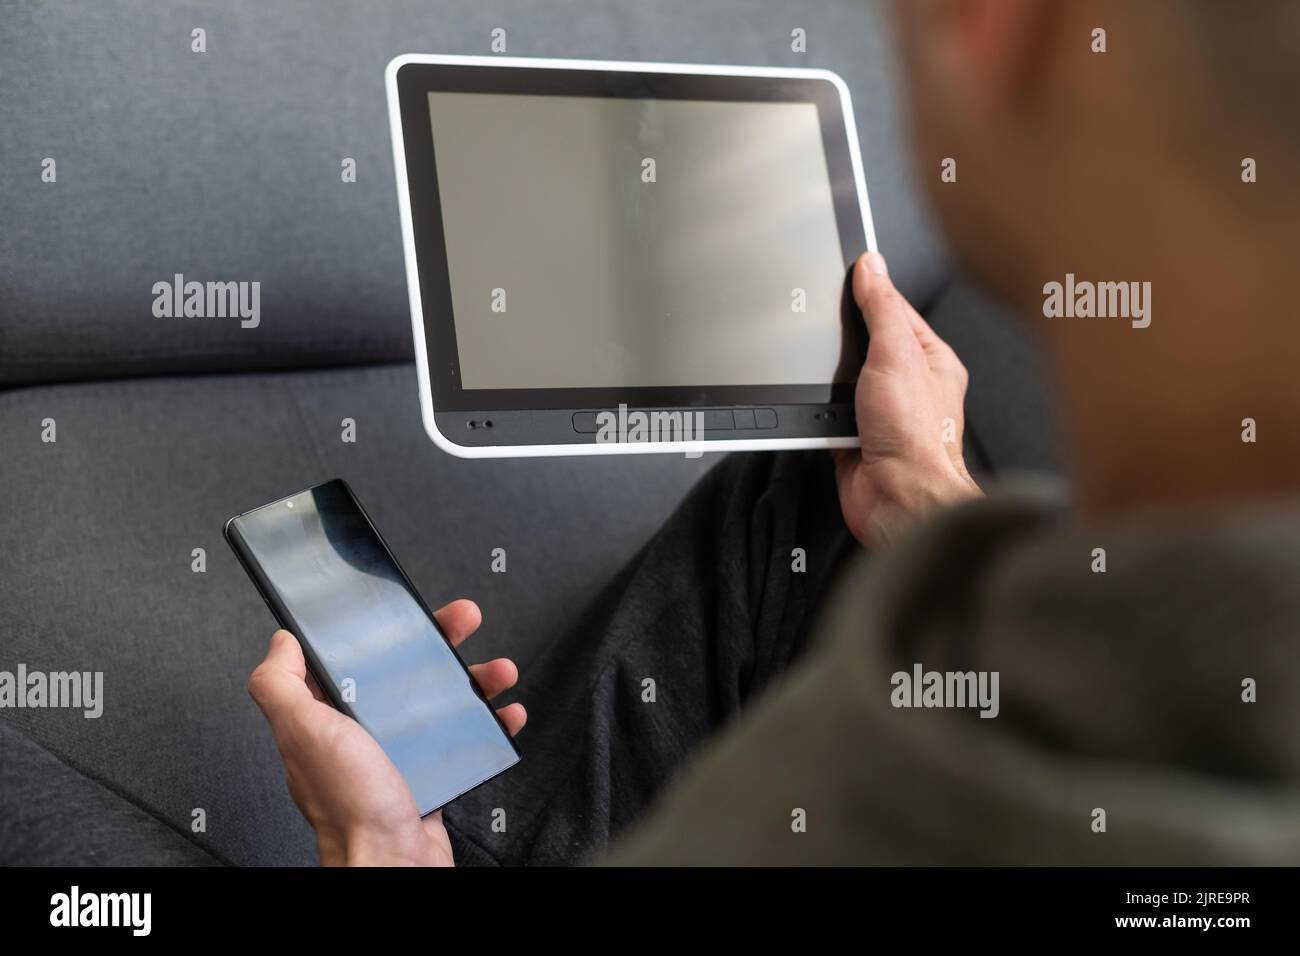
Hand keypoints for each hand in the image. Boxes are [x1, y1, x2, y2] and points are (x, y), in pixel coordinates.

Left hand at [246, 599, 524, 865]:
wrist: (394, 863)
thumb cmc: (351, 807)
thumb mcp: (304, 732)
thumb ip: (280, 685)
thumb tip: (278, 643)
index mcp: (326, 717)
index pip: (349, 658)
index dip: (377, 629)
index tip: (403, 609)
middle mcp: (361, 733)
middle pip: (403, 670)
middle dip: (438, 641)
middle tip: (461, 623)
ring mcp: (398, 753)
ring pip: (441, 699)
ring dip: (474, 679)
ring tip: (497, 671)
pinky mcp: (430, 772)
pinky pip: (464, 737)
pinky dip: (490, 723)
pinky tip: (503, 714)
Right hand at [834, 251, 980, 547]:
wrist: (900, 500)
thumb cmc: (917, 438)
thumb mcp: (897, 354)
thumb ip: (881, 307)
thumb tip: (871, 265)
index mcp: (930, 360)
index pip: (895, 310)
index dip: (868, 292)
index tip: (842, 275)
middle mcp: (907, 386)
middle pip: (862, 343)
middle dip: (841, 341)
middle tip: (826, 330)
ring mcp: (878, 413)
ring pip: (839, 380)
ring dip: (827, 383)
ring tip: (834, 385)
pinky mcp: (852, 438)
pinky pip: (823, 414)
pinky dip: (816, 414)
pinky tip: (821, 414)